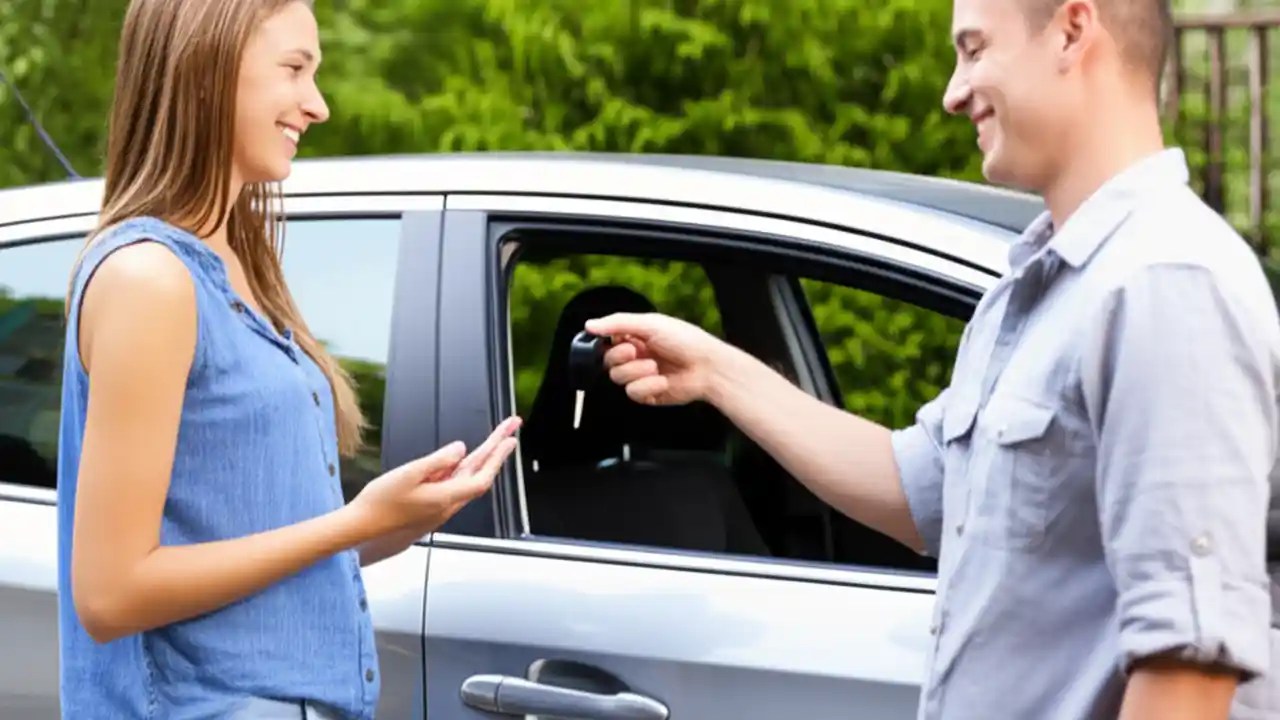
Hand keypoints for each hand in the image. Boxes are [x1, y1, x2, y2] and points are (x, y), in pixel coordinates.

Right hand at [351, 417, 520, 539]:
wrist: (360, 528)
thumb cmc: (379, 504)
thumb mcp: (408, 474)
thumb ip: (437, 460)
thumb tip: (461, 449)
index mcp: (445, 497)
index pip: (482, 477)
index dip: (499, 457)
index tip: (511, 439)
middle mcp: (447, 506)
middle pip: (479, 476)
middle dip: (496, 452)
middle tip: (510, 432)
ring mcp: (440, 509)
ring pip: (467, 481)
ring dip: (482, 461)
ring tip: (494, 441)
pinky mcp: (431, 510)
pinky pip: (453, 486)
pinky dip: (464, 470)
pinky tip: (462, 461)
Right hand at [584, 312, 722, 405]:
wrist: (708, 367)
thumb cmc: (685, 341)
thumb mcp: (650, 324)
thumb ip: (617, 324)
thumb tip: (589, 325)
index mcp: (636, 337)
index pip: (607, 342)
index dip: (608, 343)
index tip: (618, 341)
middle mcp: (636, 356)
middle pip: (608, 361)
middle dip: (620, 357)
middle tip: (636, 352)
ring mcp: (641, 376)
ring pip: (618, 378)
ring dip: (636, 371)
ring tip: (655, 367)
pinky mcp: (648, 395)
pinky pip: (633, 393)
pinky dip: (647, 386)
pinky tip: (663, 381)